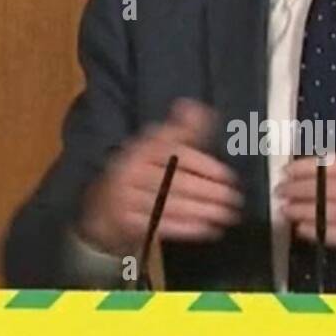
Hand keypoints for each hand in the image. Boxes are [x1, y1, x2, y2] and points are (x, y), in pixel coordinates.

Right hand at [78, 98, 242, 254]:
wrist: (102, 208)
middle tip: (233, 198)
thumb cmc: (140, 173)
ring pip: (171, 205)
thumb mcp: (155, 146)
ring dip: (203, 211)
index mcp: (140, 149)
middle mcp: (131, 171)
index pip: (175, 154)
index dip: (204, 165)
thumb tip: (194, 106)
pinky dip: (187, 228)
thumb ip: (180, 130)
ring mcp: (126, 198)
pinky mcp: (127, 222)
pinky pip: (161, 225)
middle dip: (209, 192)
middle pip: (175, 182)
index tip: (228, 176)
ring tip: (226, 215)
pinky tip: (208, 228)